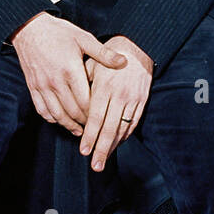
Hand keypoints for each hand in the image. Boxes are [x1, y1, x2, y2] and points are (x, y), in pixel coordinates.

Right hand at [10, 13, 126, 134]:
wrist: (29, 29)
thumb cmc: (59, 32)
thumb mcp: (83, 38)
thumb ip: (103, 53)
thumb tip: (123, 62)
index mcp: (71, 70)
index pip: (85, 101)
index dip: (94, 114)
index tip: (104, 118)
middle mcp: (56, 81)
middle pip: (72, 111)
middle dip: (84, 123)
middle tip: (94, 129)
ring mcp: (42, 86)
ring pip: (57, 114)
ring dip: (69, 125)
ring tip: (80, 131)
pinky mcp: (33, 87)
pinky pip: (42, 110)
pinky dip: (52, 119)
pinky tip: (60, 121)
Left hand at [79, 35, 152, 171]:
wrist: (137, 48)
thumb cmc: (109, 57)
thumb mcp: (92, 64)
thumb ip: (82, 83)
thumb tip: (71, 103)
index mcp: (104, 86)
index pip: (96, 117)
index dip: (90, 135)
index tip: (83, 150)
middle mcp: (119, 95)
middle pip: (110, 128)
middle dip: (101, 149)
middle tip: (95, 165)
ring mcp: (133, 99)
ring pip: (123, 128)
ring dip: (113, 146)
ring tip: (104, 160)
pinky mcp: (142, 101)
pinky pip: (134, 123)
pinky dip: (125, 136)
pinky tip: (117, 145)